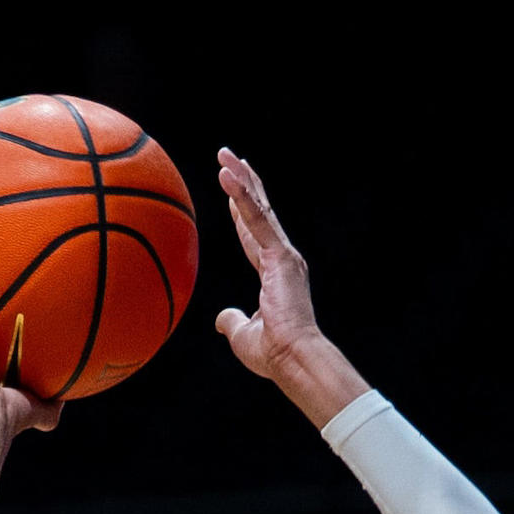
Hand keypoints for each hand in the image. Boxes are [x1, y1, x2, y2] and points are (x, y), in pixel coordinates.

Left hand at [212, 148, 363, 428]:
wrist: (292, 358)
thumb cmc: (273, 353)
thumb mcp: (243, 335)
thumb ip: (232, 321)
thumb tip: (220, 319)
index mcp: (275, 272)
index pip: (254, 234)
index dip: (243, 210)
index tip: (234, 190)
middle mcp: (282, 257)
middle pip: (259, 211)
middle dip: (245, 182)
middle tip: (230, 157)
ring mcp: (283, 254)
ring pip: (258, 208)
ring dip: (241, 179)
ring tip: (225, 155)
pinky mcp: (280, 255)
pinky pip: (256, 220)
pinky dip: (242, 197)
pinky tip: (226, 176)